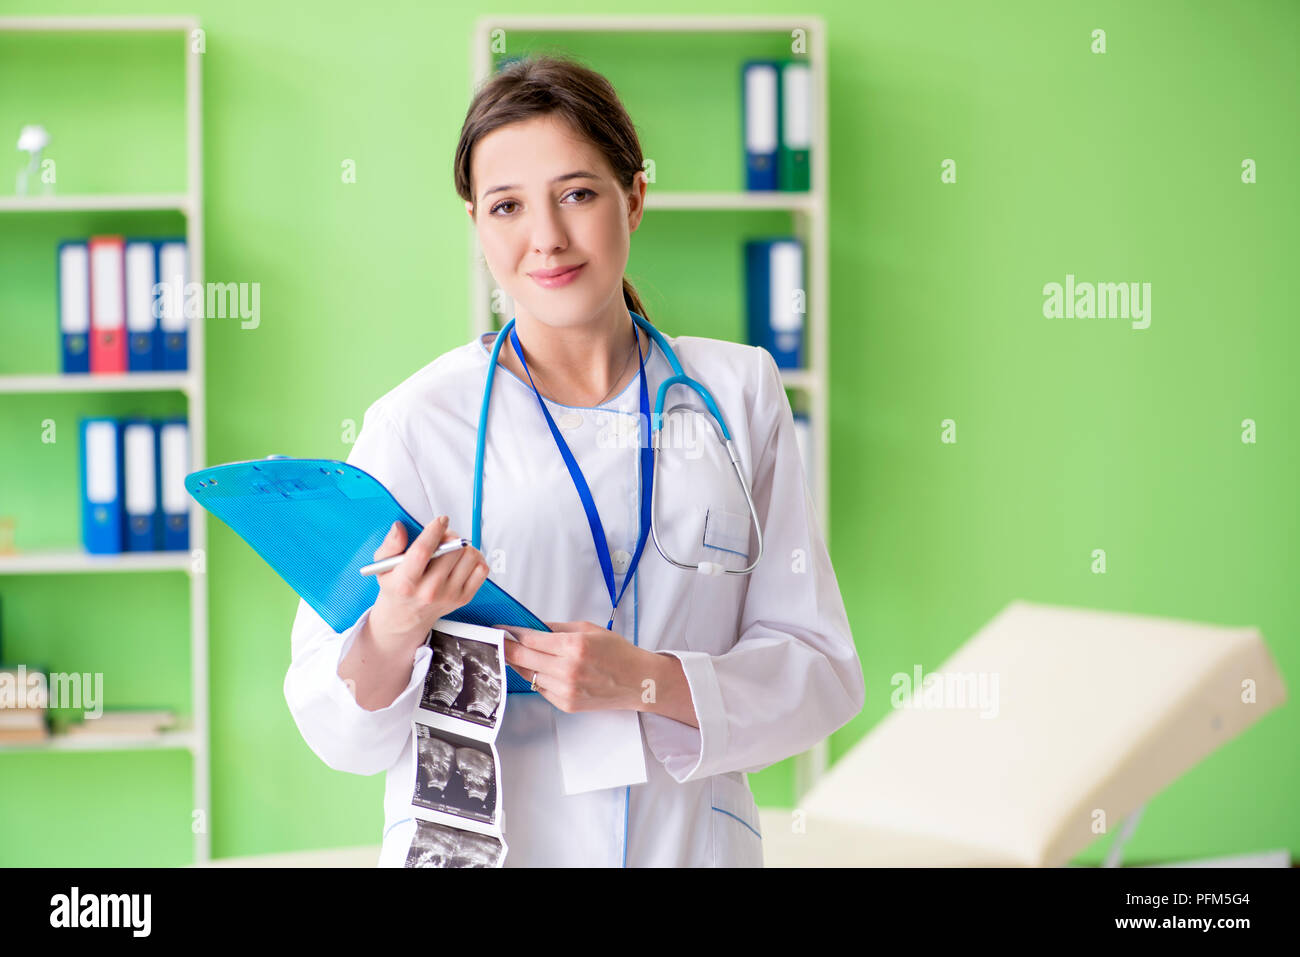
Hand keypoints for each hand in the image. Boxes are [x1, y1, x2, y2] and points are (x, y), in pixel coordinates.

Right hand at [368, 516, 489, 655]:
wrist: (406, 616)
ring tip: (451, 549)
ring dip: (463, 547)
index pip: (423, 551)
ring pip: (469, 557)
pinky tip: (462, 559)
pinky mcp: (464, 598)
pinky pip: (481, 569)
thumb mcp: (383, 566)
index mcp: (406, 582)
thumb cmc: (396, 587)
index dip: (434, 531)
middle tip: (444, 536)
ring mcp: (449, 595)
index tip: (440, 520)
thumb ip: (390, 545)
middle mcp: (429, 591)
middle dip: (449, 536)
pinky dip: (475, 559)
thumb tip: (399, 528)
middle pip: (451, 551)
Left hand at [495, 620, 653, 713]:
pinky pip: (541, 688)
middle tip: (498, 641)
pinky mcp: (566, 704)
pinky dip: (537, 677)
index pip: (531, 639)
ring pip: (529, 674)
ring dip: (520, 663)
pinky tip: (541, 668)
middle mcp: (568, 670)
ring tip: (516, 653)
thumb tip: (532, 627)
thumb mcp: (589, 629)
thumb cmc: (618, 653)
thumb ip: (557, 628)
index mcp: (574, 646)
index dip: (512, 633)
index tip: (501, 629)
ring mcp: (566, 690)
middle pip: (523, 658)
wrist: (638, 681)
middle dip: (507, 648)